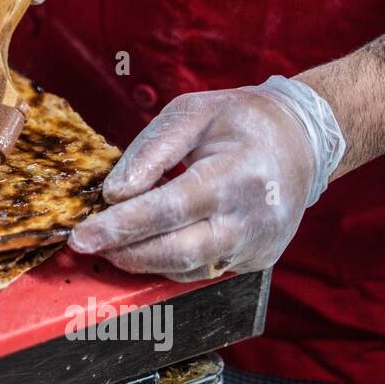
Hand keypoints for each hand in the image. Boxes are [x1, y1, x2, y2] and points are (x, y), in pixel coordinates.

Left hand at [67, 77, 345, 281]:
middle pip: (178, 251)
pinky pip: (202, 270)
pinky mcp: (257, 261)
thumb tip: (115, 192)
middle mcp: (253, 218)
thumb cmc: (239, 122)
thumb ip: (151, 150)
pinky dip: (168, 262)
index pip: (171, 208)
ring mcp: (258, 245)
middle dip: (125, 251)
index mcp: (238, 174)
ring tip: (111, 242)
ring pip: (187, 268)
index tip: (82, 235)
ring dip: (142, 260)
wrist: (302, 140)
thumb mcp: (193, 113)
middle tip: (83, 244)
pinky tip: (146, 245)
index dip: (122, 225)